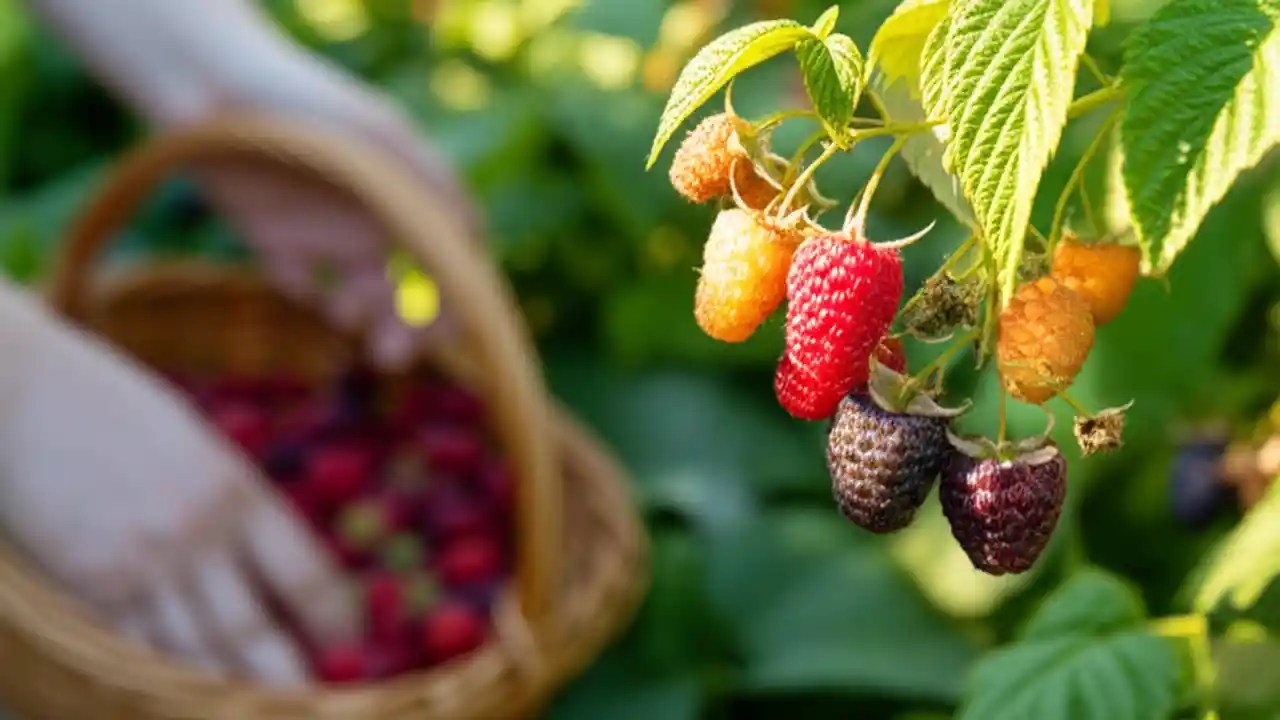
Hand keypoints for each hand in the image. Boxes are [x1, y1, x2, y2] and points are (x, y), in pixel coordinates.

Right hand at [0, 285, 357, 684]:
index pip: (309, 576)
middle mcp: (197, 536)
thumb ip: (235, 503)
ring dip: (234, 694)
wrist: (21, 391)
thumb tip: (270, 560)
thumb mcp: (198, 444)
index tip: (353, 643)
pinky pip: (138, 649)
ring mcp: (140, 567)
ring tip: (265, 713)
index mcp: (237, 491)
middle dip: (294, 681)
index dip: (338, 621)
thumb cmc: (113, 406)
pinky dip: (168, 680)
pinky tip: (192, 701)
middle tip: (322, 707)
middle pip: (257, 632)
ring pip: (198, 655)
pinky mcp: (89, 585)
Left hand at [192, 61, 481, 368]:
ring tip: (342, 312)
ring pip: (362, 295)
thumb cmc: (306, 106)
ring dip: (363, 315)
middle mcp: (375, 215)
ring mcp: (327, 230)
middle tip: (387, 355)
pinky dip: (307, 293)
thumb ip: (428, 184)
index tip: (442, 332)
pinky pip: (302, 283)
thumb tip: (475, 233)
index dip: (454, 300)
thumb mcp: (378, 139)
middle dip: (407, 326)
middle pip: (410, 288)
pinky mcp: (277, 240)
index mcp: (410, 193)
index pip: (448, 259)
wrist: (210, 90)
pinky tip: (307, 287)